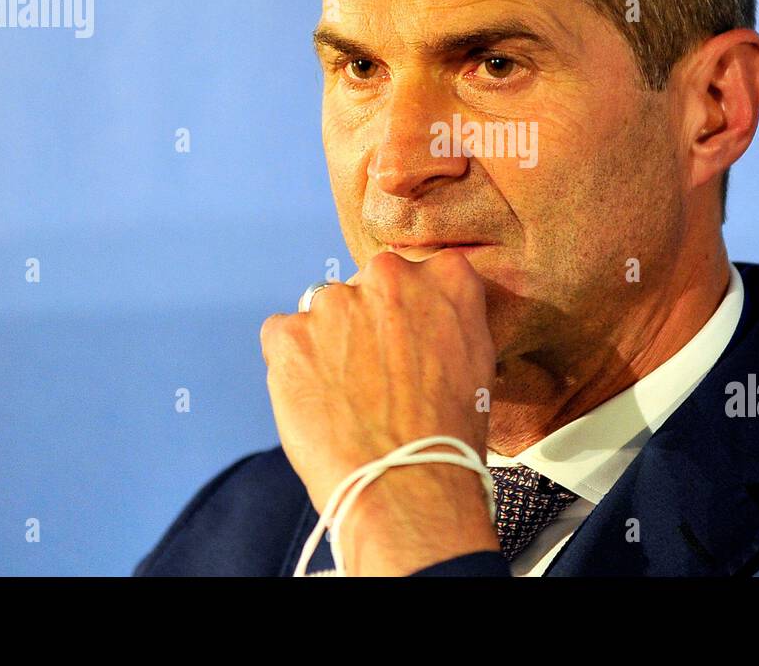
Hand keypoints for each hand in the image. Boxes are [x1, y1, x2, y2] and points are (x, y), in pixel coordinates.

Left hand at [260, 249, 500, 574]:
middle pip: (365, 288)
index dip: (407, 313)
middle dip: (364, 324)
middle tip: (375, 377)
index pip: (417, 274)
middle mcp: (389, 275)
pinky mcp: (290, 334)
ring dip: (328, 343)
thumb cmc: (450, 436)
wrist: (408, 486)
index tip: (406, 343)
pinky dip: (291, 364)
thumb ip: (451, 315)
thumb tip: (427, 312)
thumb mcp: (477, 359)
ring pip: (321, 313)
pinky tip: (316, 400)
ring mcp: (335, 302)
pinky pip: (281, 336)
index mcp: (446, 277)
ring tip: (345, 398)